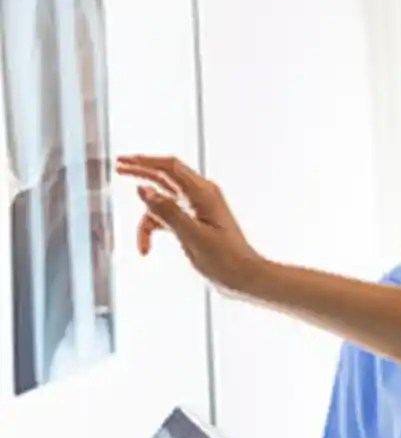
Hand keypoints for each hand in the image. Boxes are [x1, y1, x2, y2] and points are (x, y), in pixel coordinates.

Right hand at [115, 155, 266, 295]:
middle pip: (166, 176)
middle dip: (141, 172)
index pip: (170, 167)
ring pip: (163, 201)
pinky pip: (168, 217)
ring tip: (141, 245)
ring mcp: (198, 208)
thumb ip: (167, 211)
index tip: (122, 160)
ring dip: (147, 219)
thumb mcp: (192, 235)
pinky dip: (155, 229)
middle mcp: (201, 196)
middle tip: (118, 168)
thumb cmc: (224, 258)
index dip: (144, 160)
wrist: (245, 277)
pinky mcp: (195, 222)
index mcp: (203, 193)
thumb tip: (142, 189)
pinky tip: (147, 250)